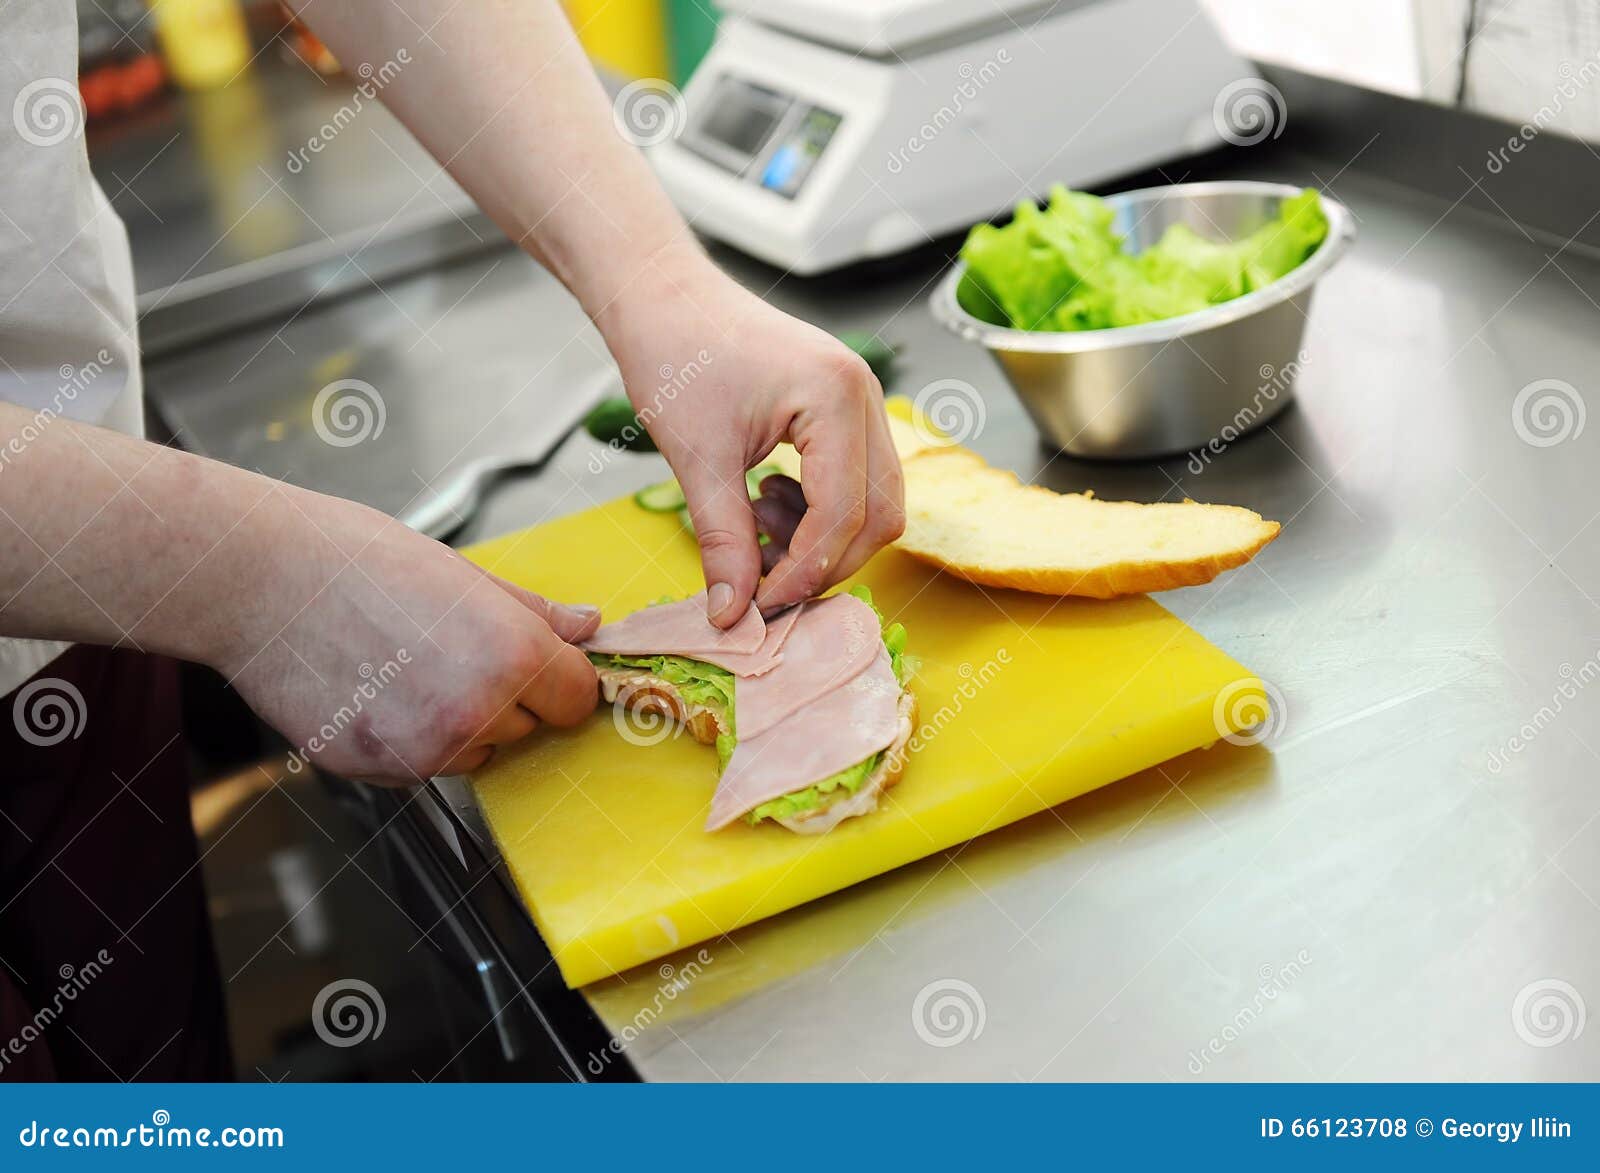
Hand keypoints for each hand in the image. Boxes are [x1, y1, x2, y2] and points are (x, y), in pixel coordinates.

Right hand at [214, 493, 600, 782]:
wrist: (257, 580)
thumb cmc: (355, 561)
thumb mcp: (464, 573)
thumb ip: (534, 612)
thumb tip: (587, 625)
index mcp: (510, 657)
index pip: (576, 698)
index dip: (560, 677)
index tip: (541, 662)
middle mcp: (474, 714)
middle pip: (528, 727)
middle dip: (507, 696)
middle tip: (451, 647)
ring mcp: (421, 751)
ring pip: (475, 751)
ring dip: (460, 722)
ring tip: (406, 663)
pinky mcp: (374, 770)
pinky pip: (420, 765)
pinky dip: (408, 737)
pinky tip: (373, 687)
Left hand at [598, 249, 904, 625]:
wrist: (662, 296)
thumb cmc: (675, 354)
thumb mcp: (697, 459)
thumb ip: (724, 541)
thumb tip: (733, 615)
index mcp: (835, 396)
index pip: (845, 514)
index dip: (804, 571)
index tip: (758, 604)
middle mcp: (864, 394)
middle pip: (879, 515)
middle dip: (824, 561)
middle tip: (764, 582)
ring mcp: (861, 399)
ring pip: (874, 502)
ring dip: (822, 537)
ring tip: (755, 526)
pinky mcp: (844, 407)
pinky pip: (856, 478)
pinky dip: (818, 510)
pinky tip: (765, 500)